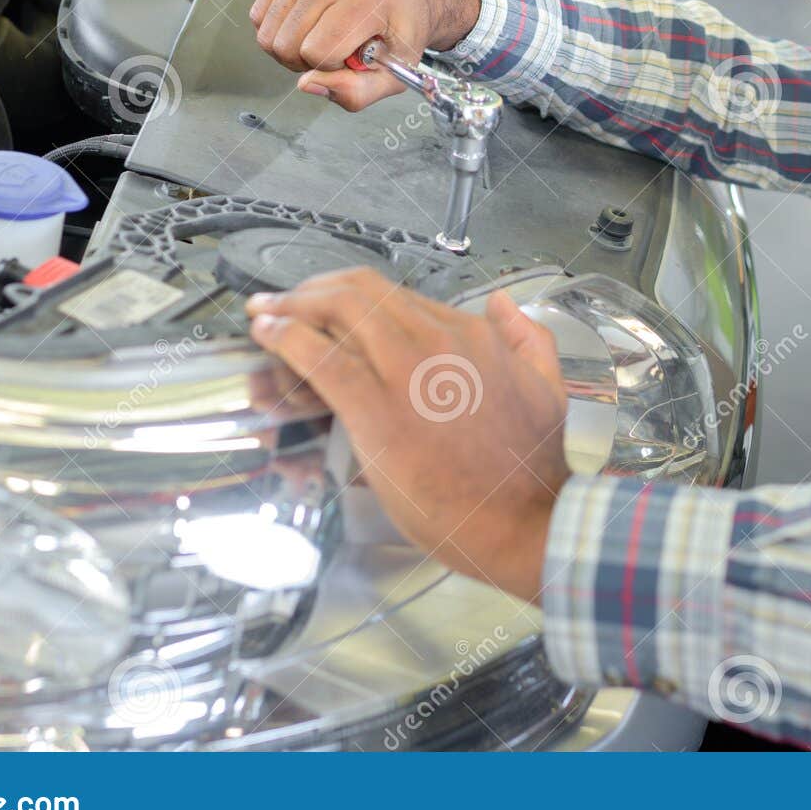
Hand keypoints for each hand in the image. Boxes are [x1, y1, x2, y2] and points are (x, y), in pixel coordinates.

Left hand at [246, 268, 569, 601]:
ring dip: (291, 305)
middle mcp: (437, 340)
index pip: (398, 298)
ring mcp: (405, 371)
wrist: (525, 520)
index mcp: (472, 335)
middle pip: (361, 292)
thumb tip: (503, 306)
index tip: (330, 308)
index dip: (355, 297)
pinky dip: (286, 336)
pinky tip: (267, 333)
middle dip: (314, 289)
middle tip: (284, 302)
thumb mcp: (546, 386)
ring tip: (264, 312)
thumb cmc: (530, 468)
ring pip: (338, 311)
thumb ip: (527, 338)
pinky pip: (321, 357)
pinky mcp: (376, 409)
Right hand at [249, 0, 480, 111]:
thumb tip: (306, 84)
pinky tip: (307, 24)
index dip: (331, 68)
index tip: (352, 57)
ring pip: (268, 32)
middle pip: (287, 44)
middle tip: (334, 51)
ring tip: (321, 38)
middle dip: (306, 62)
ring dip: (290, 48)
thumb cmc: (403, 30)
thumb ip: (356, 92)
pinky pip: (259, 14)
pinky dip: (279, 29)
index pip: (318, 51)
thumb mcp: (397, 73)